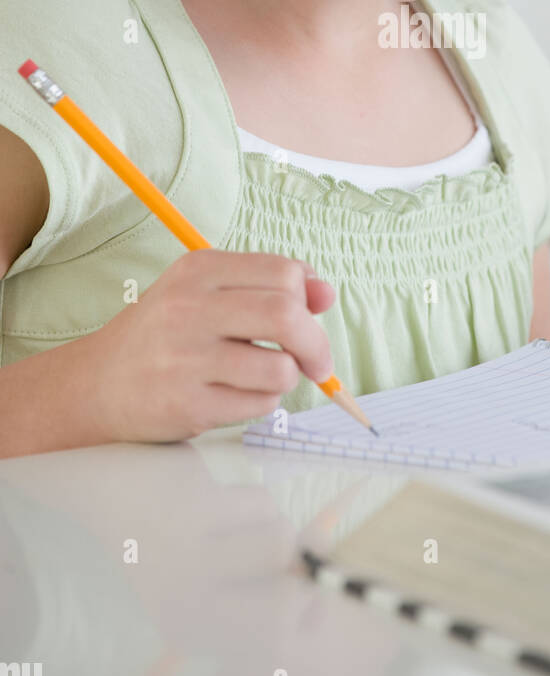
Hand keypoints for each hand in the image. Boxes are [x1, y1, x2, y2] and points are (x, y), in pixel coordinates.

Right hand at [86, 249, 336, 443]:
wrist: (97, 383)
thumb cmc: (164, 333)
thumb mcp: (207, 292)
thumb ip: (268, 286)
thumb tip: (326, 292)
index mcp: (199, 270)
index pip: (283, 273)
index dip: (308, 297)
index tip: (310, 316)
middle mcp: (189, 309)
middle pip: (286, 315)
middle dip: (316, 343)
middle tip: (318, 362)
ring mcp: (186, 359)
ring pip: (279, 368)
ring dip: (287, 377)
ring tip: (265, 377)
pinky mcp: (187, 405)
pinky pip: (259, 404)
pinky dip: (263, 401)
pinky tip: (236, 394)